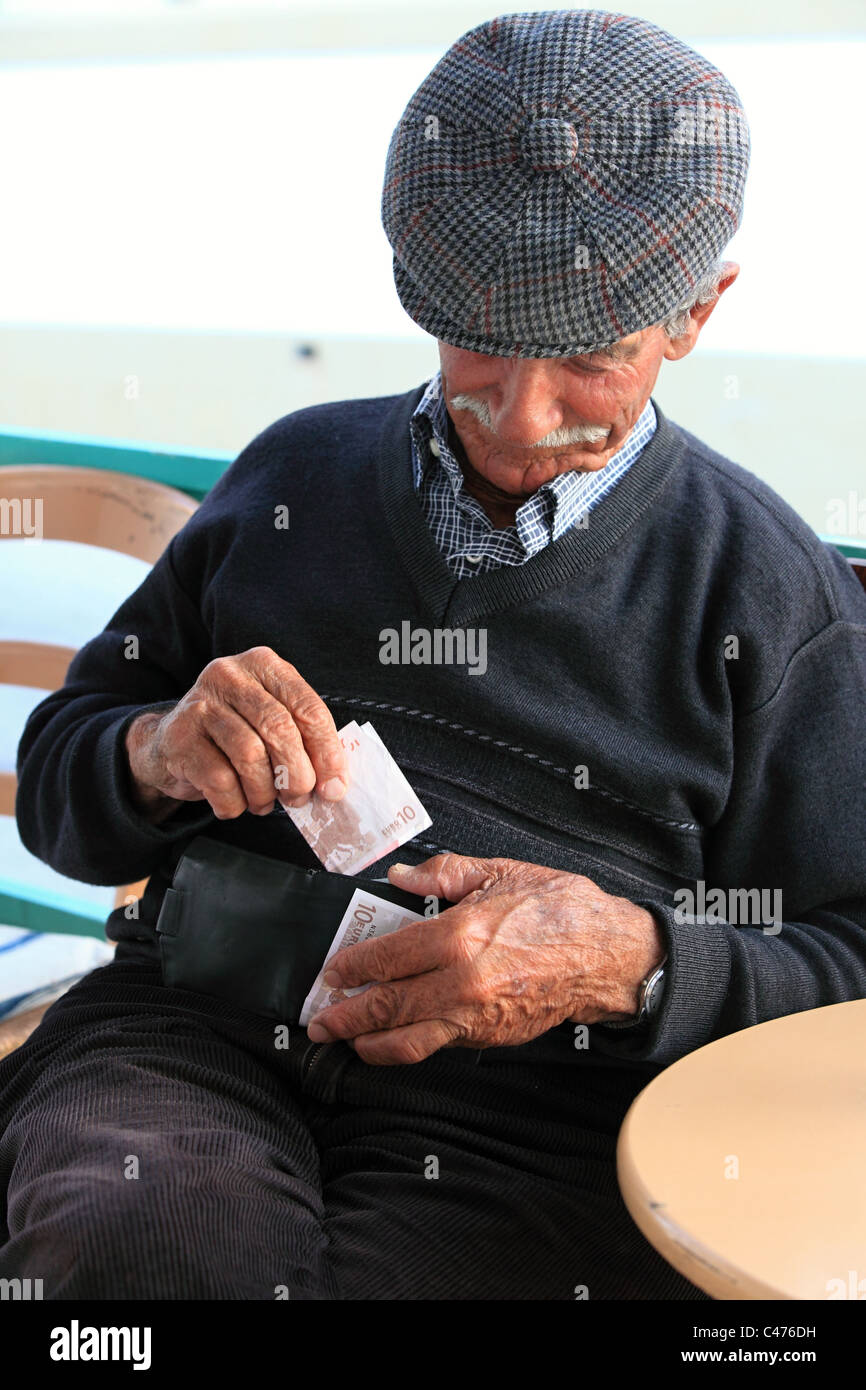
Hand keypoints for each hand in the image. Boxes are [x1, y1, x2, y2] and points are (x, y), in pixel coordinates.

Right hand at [124, 646, 347, 820]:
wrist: (170, 743)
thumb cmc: (233, 733)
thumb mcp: (270, 720)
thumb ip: (302, 740)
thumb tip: (334, 784)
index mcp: (264, 664)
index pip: (307, 707)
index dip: (327, 751)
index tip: (335, 786)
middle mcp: (230, 675)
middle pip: (279, 729)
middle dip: (297, 774)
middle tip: (298, 797)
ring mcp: (201, 703)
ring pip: (250, 755)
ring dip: (264, 791)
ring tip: (264, 802)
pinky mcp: (179, 736)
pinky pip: (220, 780)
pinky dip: (235, 802)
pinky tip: (236, 803)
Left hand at [306, 853, 665, 1063]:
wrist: (609, 955)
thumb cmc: (560, 910)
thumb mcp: (501, 872)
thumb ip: (444, 874)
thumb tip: (399, 877)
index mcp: (459, 935)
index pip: (386, 958)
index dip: (351, 968)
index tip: (331, 973)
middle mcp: (462, 982)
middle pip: (386, 1007)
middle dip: (345, 1016)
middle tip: (319, 1019)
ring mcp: (476, 1016)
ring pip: (407, 1040)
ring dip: (368, 1042)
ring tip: (345, 1039)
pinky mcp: (490, 1037)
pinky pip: (437, 1046)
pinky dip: (407, 1047)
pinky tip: (391, 1040)